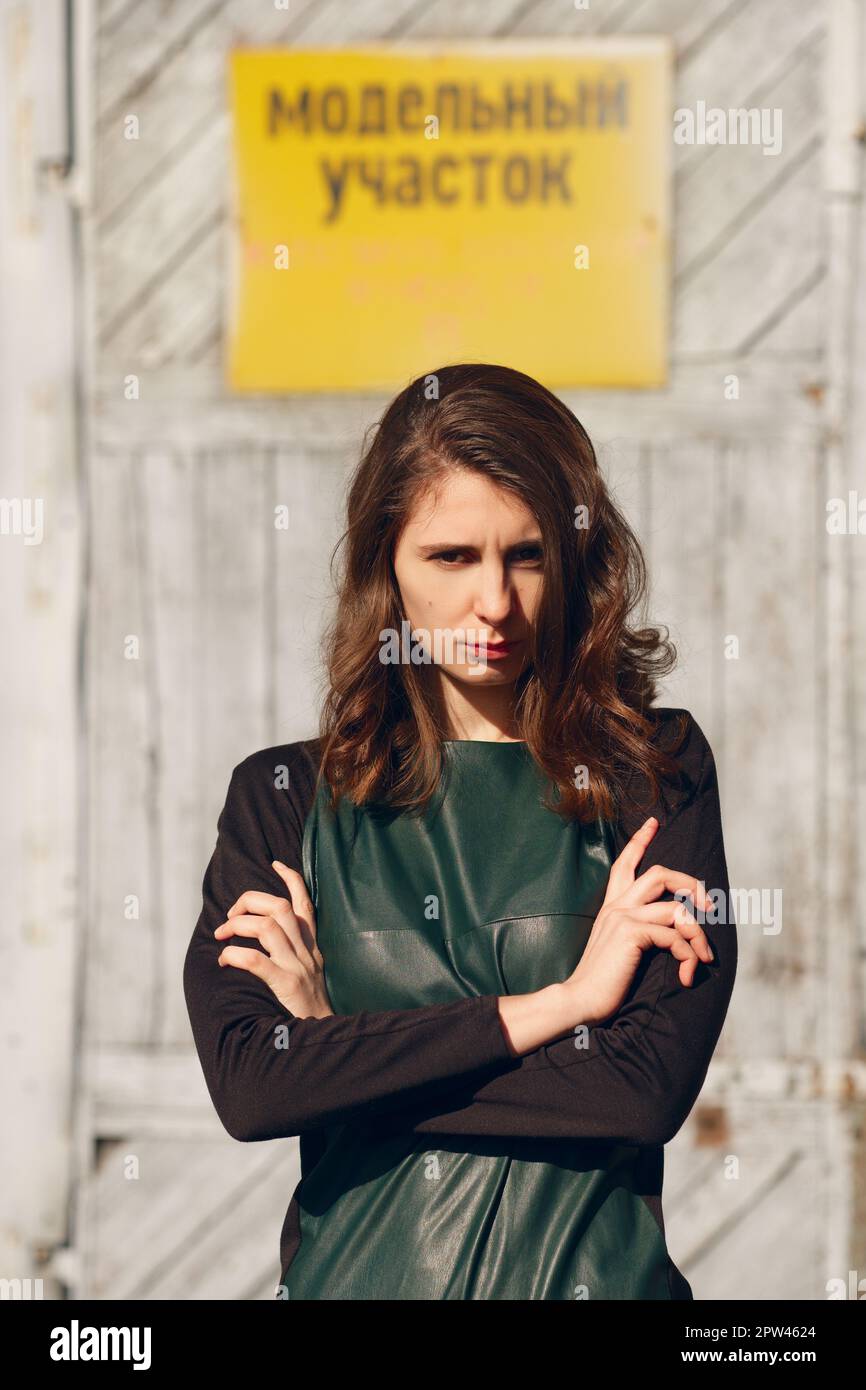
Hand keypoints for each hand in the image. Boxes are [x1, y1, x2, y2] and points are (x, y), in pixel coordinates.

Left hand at [213, 860, 333, 1018]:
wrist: (324, 1038)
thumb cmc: (310, 1010)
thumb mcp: (311, 975)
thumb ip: (295, 954)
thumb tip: (264, 940)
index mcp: (313, 947)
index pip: (305, 903)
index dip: (290, 879)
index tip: (275, 863)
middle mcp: (307, 952)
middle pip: (279, 907)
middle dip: (249, 902)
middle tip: (230, 916)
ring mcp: (297, 968)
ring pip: (267, 927)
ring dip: (237, 925)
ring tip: (221, 935)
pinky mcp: (286, 986)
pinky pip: (256, 961)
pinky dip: (234, 954)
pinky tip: (224, 960)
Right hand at [564, 816, 714, 1025]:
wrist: (579, 1000)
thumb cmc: (601, 982)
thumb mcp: (620, 949)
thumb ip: (638, 933)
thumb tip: (671, 933)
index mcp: (611, 907)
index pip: (625, 863)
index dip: (640, 841)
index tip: (653, 823)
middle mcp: (616, 906)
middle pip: (660, 874)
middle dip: (692, 884)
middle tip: (709, 905)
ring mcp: (622, 916)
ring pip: (676, 909)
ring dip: (698, 935)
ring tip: (703, 958)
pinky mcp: (631, 932)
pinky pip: (674, 936)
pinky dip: (688, 955)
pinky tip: (687, 976)